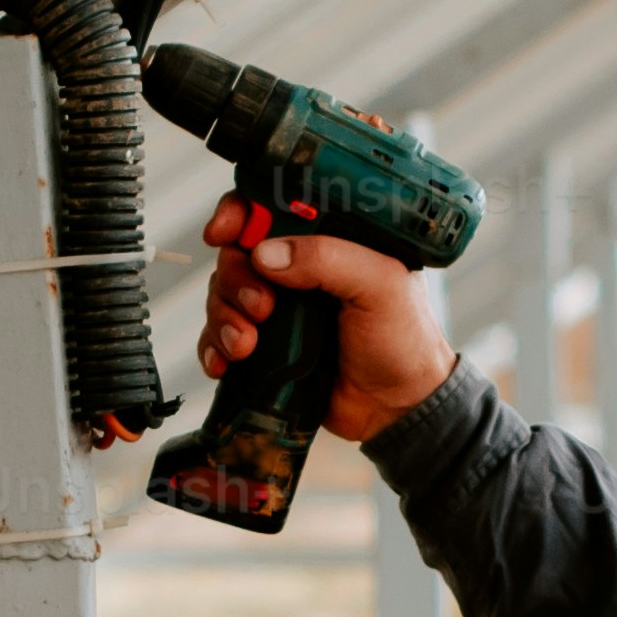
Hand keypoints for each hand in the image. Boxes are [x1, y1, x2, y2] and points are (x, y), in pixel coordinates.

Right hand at [198, 196, 455, 445]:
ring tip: (246, 344)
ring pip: (223, 294)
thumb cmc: (404, 340)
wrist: (398, 407)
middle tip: (262, 307)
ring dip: (223, 317)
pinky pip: (218, 338)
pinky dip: (212, 348)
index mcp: (327, 242)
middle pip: (238, 253)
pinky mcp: (264, 347)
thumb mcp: (380, 285)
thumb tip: (266, 253)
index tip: (226, 231)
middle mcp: (298, 270)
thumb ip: (328, 259)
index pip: (271, 209)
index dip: (240, 213)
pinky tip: (225, 363)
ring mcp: (278, 309)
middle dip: (236, 279)